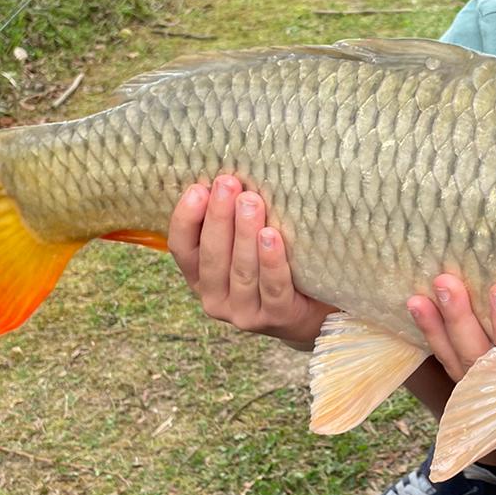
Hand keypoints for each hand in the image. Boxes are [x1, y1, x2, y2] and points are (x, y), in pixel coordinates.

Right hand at [168, 177, 331, 349]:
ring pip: (241, 271)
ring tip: (251, 202)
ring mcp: (244, 313)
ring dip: (244, 234)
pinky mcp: (276, 318)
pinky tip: (272, 237)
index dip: (186, 219)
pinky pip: (273, 287)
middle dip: (219, 218)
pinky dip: (272, 262)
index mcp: (200, 276)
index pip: (182, 248)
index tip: (198, 189)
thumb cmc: (273, 264)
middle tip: (228, 184)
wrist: (313, 309)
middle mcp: (216, 298)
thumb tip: (227, 176)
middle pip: (212, 257)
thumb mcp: (243, 244)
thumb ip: (231, 221)